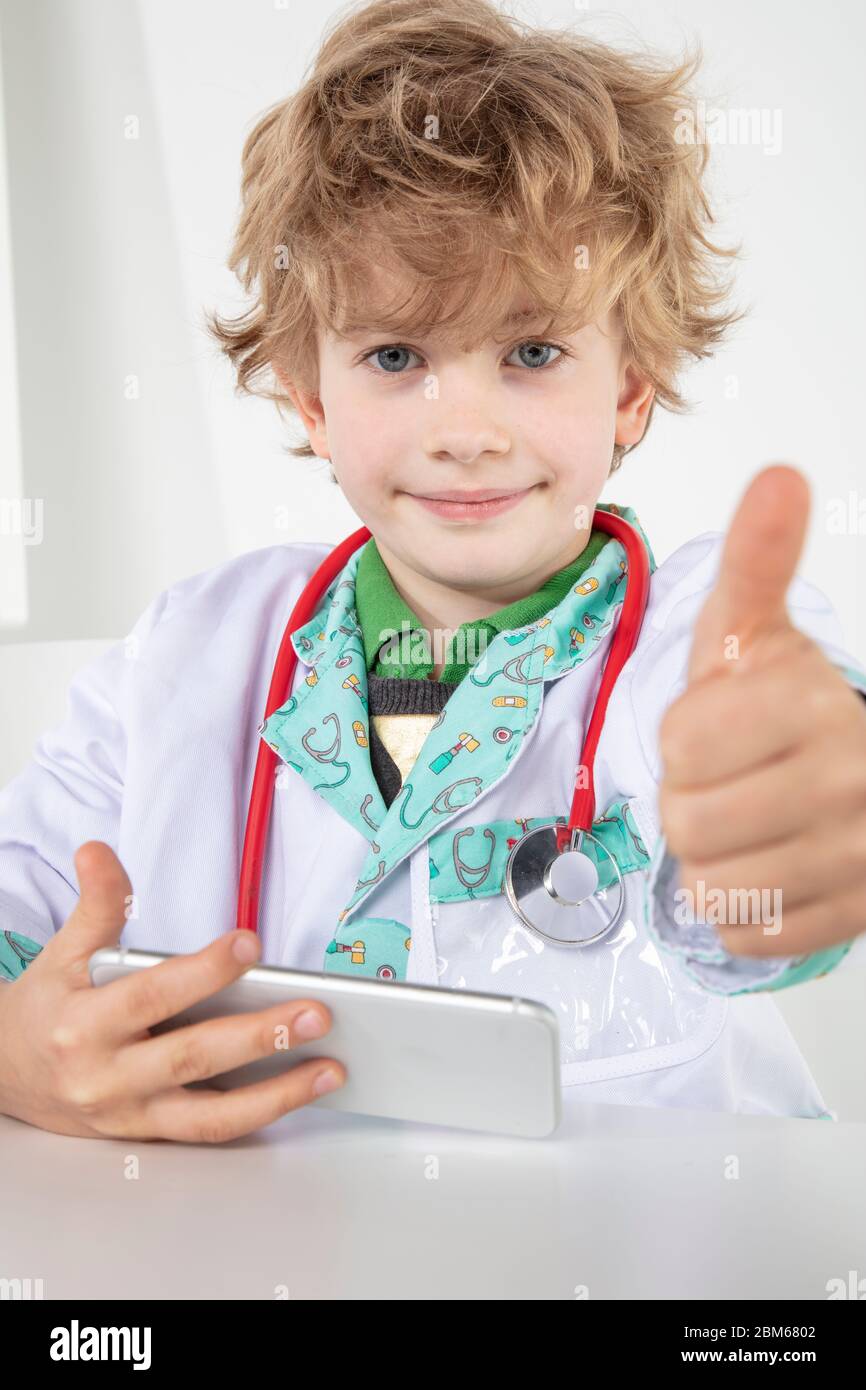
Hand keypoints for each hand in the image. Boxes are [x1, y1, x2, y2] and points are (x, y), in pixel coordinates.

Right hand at [0, 841, 345, 1140]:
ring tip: (331, 1069)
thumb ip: (95, 904)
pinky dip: (259, 1117)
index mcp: (86, 1022)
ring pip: (210, 1114)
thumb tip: (98, 851)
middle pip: (192, 1057)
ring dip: (278, 1094)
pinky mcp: (149, 1134)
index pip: (152, 995)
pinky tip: (302, 1094)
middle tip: (316, 1013)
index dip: (203, 971)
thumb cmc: (48, 1008)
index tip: (251, 944)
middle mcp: (109, 1075)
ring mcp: (132, 1112)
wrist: (4, 1075)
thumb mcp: (63, 951)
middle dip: (260, 1038)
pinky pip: (209, 1132)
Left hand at [657, 465, 865, 957]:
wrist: (850, 771)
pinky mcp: (853, 917)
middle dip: (690, 804)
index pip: (682, 750)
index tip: (717, 728)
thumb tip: (777, 477)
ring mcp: (859, 856)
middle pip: (691, 825)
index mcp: (813, 702)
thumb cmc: (777, 703)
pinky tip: (769, 865)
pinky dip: (743, 908)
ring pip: (716, 886)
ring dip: (712, 859)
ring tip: (748, 821)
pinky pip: (751, 935)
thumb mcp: (751, 629)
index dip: (681, 742)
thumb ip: (757, 560)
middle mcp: (850, 780)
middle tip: (728, 780)